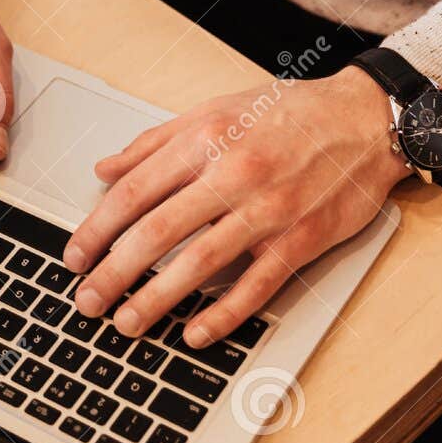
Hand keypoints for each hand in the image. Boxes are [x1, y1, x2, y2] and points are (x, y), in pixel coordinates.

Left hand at [64, 66, 409, 347]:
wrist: (366, 119)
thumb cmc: (291, 113)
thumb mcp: (217, 108)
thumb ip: (156, 141)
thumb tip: (105, 169)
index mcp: (206, 138)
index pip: (134, 191)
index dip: (97, 228)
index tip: (75, 256)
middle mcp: (233, 173)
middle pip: (156, 232)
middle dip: (113, 272)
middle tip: (87, 300)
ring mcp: (269, 210)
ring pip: (199, 263)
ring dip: (156, 299)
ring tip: (127, 322)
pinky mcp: (302, 239)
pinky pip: (256, 286)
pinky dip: (222, 314)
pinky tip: (194, 333)